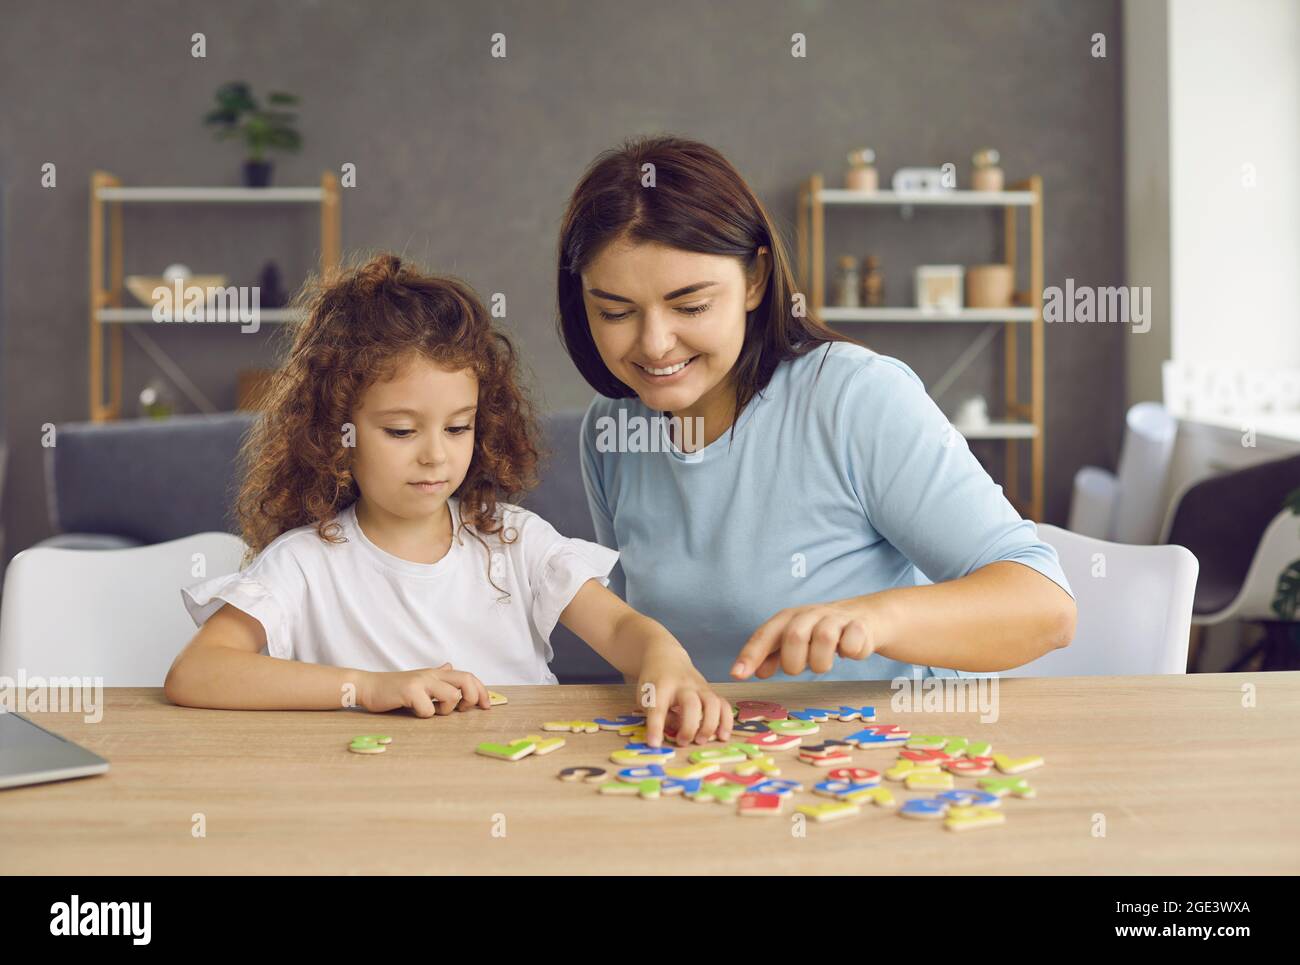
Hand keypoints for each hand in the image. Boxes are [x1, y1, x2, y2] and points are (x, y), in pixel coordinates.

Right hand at [358, 662, 490, 717]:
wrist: (368, 686)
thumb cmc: (394, 689)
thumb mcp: (419, 680)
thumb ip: (437, 676)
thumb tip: (451, 667)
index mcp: (437, 674)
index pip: (468, 676)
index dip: (481, 690)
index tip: (486, 705)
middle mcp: (432, 675)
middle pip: (466, 680)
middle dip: (473, 697)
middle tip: (466, 709)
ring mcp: (421, 682)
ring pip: (451, 696)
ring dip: (446, 710)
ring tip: (431, 710)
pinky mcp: (409, 692)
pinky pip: (427, 710)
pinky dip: (424, 715)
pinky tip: (413, 711)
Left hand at [636, 641, 733, 747]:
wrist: (666, 658)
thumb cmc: (653, 682)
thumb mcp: (646, 698)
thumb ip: (659, 715)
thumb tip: (676, 731)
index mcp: (661, 686)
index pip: (658, 707)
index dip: (656, 727)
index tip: (654, 743)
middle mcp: (683, 685)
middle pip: (691, 704)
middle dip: (689, 726)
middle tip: (682, 742)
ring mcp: (700, 687)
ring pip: (712, 703)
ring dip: (710, 725)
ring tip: (702, 741)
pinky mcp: (711, 691)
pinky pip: (723, 704)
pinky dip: (726, 721)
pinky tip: (723, 736)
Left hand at [731, 600, 878, 679]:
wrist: (864, 617)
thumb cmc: (822, 632)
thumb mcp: (796, 641)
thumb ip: (774, 655)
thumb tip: (757, 672)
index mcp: (789, 618)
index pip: (765, 635)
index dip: (751, 654)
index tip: (737, 674)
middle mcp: (810, 614)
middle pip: (794, 635)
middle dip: (794, 662)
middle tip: (801, 668)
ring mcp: (835, 618)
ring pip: (824, 639)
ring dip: (822, 662)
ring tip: (824, 662)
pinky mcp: (860, 626)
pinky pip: (852, 645)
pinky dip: (849, 654)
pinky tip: (848, 653)